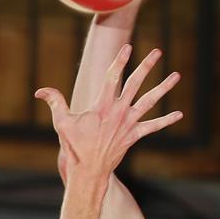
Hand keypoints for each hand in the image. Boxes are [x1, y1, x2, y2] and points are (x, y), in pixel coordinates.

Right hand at [35, 44, 181, 176]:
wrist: (89, 171)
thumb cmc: (75, 146)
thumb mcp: (62, 122)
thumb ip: (55, 102)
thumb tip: (40, 91)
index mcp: (102, 106)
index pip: (112, 77)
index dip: (120, 61)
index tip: (128, 47)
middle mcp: (119, 112)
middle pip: (136, 83)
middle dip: (147, 66)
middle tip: (157, 51)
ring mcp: (129, 123)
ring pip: (150, 101)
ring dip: (164, 88)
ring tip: (176, 75)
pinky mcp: (134, 135)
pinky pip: (153, 127)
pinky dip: (166, 120)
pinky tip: (179, 114)